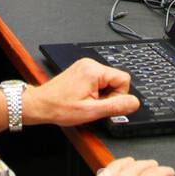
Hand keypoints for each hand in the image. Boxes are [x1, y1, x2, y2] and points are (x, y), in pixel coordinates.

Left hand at [23, 57, 138, 127]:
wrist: (40, 104)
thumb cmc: (60, 107)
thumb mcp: (92, 111)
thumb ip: (116, 106)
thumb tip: (134, 102)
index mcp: (94, 70)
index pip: (124, 79)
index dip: (118, 96)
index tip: (104, 104)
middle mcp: (90, 64)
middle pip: (116, 80)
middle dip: (109, 95)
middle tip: (93, 104)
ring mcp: (85, 66)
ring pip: (108, 81)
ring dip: (102, 94)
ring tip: (86, 102)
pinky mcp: (82, 70)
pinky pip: (99, 81)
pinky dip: (95, 91)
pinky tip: (83, 98)